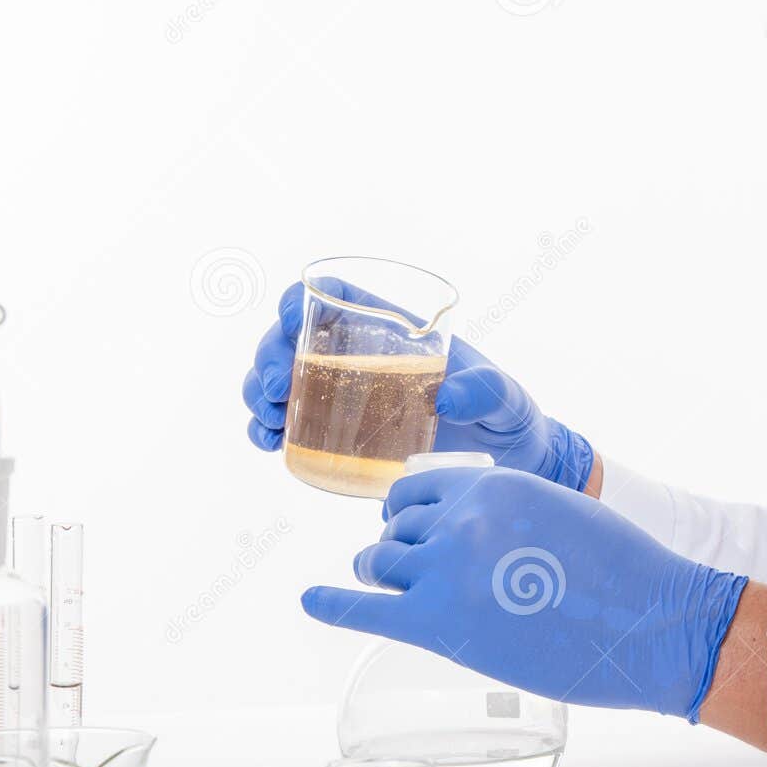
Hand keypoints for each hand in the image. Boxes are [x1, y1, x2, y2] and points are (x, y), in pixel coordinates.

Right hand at [241, 281, 596, 490]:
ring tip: (266, 420)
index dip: (300, 299)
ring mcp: (344, 401)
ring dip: (259, 393)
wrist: (507, 467)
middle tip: (278, 391)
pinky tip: (267, 442)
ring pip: (281, 382)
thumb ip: (487, 391)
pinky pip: (289, 428)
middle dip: (269, 357)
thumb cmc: (508, 420)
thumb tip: (449, 398)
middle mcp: (360, 361)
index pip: (335, 299)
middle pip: (293, 341)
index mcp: (394, 334)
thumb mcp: (506, 400)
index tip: (289, 319)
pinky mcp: (339, 442)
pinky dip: (267, 430)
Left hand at [301, 467, 748, 719]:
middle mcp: (459, 519)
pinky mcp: (440, 623)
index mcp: (490, 486)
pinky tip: (310, 601)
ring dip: (383, 576)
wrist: (650, 622)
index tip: (412, 529)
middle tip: (415, 570)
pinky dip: (333, 605)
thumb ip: (507, 516)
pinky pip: (366, 609)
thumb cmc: (623, 574)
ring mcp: (445, 570)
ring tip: (393, 589)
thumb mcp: (561, 513)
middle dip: (399, 547)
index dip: (411, 513)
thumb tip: (472, 538)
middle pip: (396, 529)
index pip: (419, 489)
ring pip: (381, 565)